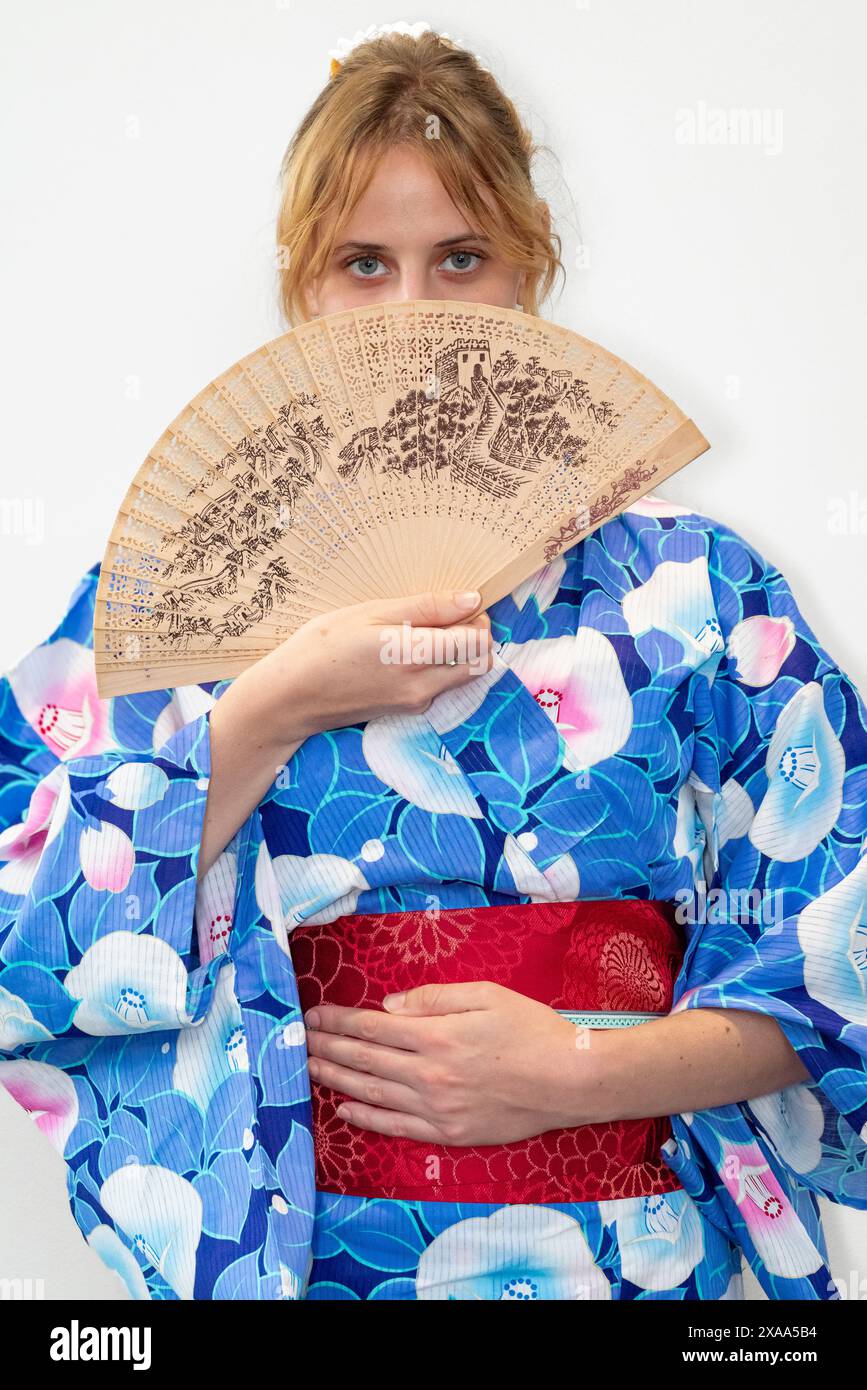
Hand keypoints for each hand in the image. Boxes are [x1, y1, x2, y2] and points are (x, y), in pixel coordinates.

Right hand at [234, 590, 494, 745]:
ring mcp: (417, 703)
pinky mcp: (409, 711)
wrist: (291, 698)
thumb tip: (471, 600)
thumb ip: (427, 608)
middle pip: (480, 663)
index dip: (478, 619)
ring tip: (426, 632)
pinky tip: (409, 652)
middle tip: (451, 618)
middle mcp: (423, 686)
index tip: (460, 605)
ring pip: (464, 677)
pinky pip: (443, 687)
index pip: (477, 642)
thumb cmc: (322, 647)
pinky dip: (442, 667)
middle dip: (477, 638)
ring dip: (461, 654)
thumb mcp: (371, 614)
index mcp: (413, 656)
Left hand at [304, 981, 594, 1145]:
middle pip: (364, 1060)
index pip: (371, 1027)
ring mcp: (437, 1108)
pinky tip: (344, 1109)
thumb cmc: (532, 1029)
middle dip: (326, 1048)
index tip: (313, 1015)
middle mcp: (429, 1074)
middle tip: (298, 1041)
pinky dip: (365, 1117)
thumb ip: (432, 999)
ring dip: (335, 1080)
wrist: (570, 1080)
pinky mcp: (448, 1133)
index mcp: (436, 1036)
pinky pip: (396, 1126)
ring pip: (372, 1093)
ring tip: (308, 1069)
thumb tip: (388, 1007)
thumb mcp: (485, 995)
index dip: (338, 1021)